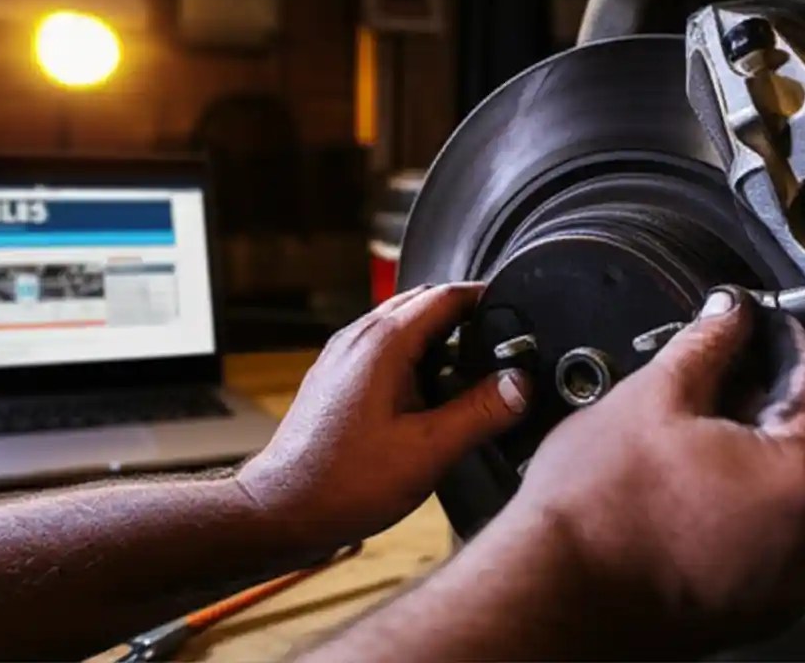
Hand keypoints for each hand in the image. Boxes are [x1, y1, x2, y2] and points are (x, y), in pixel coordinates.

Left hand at [238, 283, 530, 548]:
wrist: (284, 510)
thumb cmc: (344, 484)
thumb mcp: (429, 452)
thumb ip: (480, 413)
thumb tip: (520, 385)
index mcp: (383, 343)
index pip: (446, 295)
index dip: (486, 298)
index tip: (516, 313)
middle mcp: (358, 338)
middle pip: (423, 304)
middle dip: (465, 318)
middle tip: (500, 348)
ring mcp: (342, 356)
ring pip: (402, 326)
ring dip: (438, 339)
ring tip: (470, 376)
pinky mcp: (336, 378)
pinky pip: (383, 349)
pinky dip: (413, 358)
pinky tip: (428, 400)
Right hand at [506, 286, 804, 653]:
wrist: (551, 591)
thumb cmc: (596, 508)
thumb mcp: (654, 396)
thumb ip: (707, 345)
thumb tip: (730, 316)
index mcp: (804, 483)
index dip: (785, 344)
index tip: (761, 325)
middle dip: (764, 400)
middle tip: (718, 369)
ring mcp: (785, 585)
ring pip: (783, 494)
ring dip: (749, 453)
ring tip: (690, 428)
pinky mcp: (752, 609)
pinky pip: (764, 538)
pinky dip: (738, 504)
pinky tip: (687, 482)